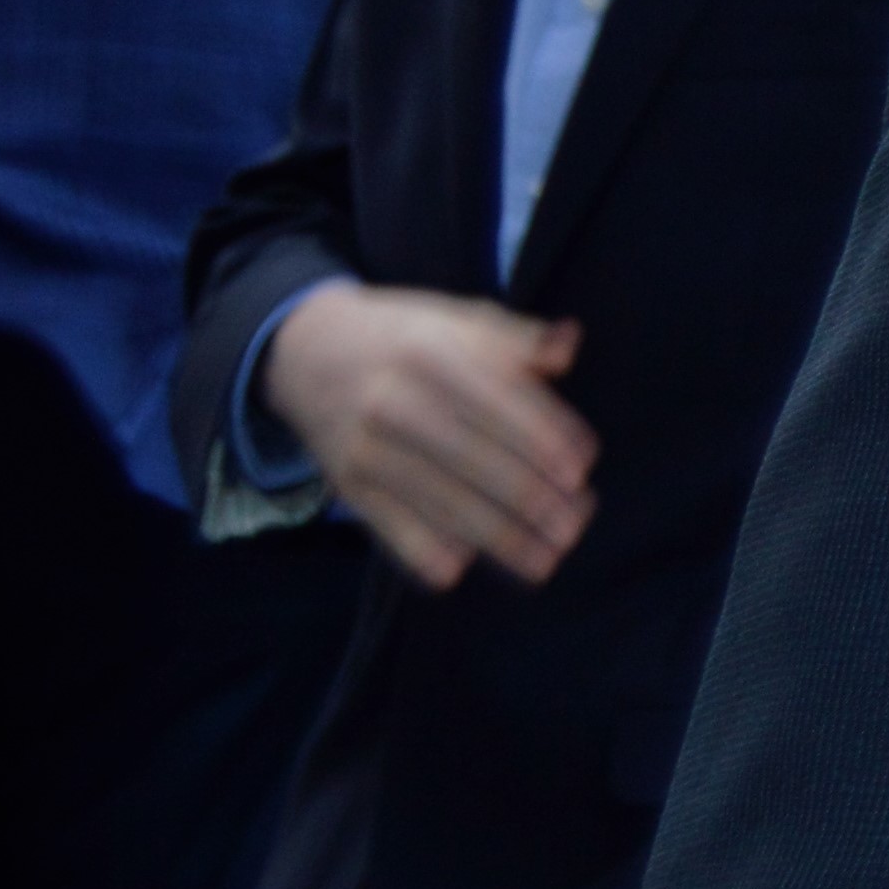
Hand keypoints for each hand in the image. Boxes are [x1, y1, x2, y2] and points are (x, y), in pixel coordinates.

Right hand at [261, 283, 595, 588]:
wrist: (307, 350)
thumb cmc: (409, 337)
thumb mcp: (460, 318)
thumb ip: (518, 338)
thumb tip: (569, 347)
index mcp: (436, 354)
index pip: (501, 405)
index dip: (544, 441)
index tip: (581, 474)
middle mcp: (397, 402)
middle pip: (475, 460)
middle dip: (531, 500)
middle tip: (573, 529)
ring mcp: (367, 447)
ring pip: (440, 500)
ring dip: (496, 537)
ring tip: (543, 561)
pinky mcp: (346, 483)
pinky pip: (387, 523)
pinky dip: (420, 550)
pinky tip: (457, 570)